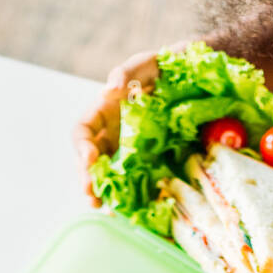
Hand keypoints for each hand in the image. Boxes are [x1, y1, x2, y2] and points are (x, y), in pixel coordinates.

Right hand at [73, 43, 190, 204]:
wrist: (191, 80)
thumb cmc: (163, 69)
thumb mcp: (146, 64)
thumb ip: (127, 72)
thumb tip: (109, 89)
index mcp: (104, 112)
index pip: (82, 132)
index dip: (81, 147)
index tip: (89, 158)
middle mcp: (110, 134)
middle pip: (89, 162)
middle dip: (87, 178)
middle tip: (91, 195)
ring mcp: (125, 151)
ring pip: (106, 176)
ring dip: (101, 192)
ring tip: (102, 206)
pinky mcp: (143, 163)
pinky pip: (129, 182)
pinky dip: (126, 195)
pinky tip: (126, 208)